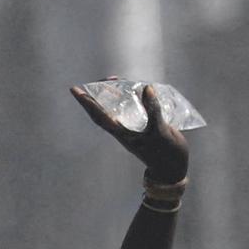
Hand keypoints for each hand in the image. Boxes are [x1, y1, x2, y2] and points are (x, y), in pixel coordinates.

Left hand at [71, 81, 192, 188]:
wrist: (173, 168)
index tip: (74, 89)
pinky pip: (129, 110)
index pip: (99, 116)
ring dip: (112, 95)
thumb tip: (146, 88)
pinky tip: (134, 90)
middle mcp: (123, 130)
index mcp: (122, 133)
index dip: (87, 102)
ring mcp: (131, 129)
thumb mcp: (160, 131)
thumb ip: (153, 110)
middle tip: (96, 81)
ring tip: (114, 80)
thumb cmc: (165, 153)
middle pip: (102, 111)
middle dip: (96, 96)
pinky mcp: (142, 127)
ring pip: (115, 109)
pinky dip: (128, 98)